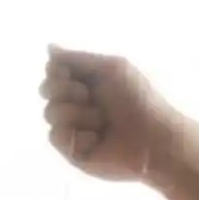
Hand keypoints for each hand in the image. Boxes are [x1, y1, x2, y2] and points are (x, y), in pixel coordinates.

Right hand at [40, 46, 182, 182]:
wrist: (152, 137)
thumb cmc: (139, 99)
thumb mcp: (111, 68)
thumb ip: (78, 58)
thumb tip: (49, 48)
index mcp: (87, 82)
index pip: (54, 70)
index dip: (57, 70)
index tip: (69, 72)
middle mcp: (78, 104)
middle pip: (46, 89)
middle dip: (64, 89)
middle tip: (88, 95)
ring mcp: (74, 128)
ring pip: (49, 113)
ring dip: (78, 113)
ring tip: (102, 121)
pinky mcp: (73, 151)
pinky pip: (55, 136)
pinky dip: (78, 134)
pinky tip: (97, 139)